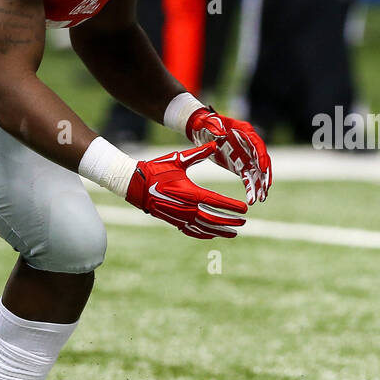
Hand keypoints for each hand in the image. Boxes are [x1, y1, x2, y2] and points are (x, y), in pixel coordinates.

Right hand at [125, 142, 247, 238]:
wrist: (135, 184)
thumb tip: (215, 143)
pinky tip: (213, 235)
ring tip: (234, 233)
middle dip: (230, 221)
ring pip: (205, 227)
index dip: (231, 206)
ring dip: (220, 231)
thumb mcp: (178, 159)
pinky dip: (204, 234)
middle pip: (214, 218)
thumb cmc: (157, 169)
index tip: (244, 209)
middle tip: (243, 223)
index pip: (216, 201)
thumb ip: (198, 153)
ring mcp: (180, 217)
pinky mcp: (174, 221)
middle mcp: (187, 208)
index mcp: (190, 192)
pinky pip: (193, 231)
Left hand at [186, 107, 271, 203]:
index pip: (257, 145)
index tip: (262, 169)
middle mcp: (249, 144)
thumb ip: (214, 127)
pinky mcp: (240, 165)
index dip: (261, 157)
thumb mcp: (208, 123)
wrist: (201, 130)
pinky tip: (253, 199)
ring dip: (259, 185)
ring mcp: (246, 156)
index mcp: (245, 131)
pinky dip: (251, 188)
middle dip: (264, 175)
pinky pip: (248, 178)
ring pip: (257, 172)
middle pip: (261, 161)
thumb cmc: (206, 123)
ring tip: (261, 199)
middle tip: (266, 189)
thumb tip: (221, 134)